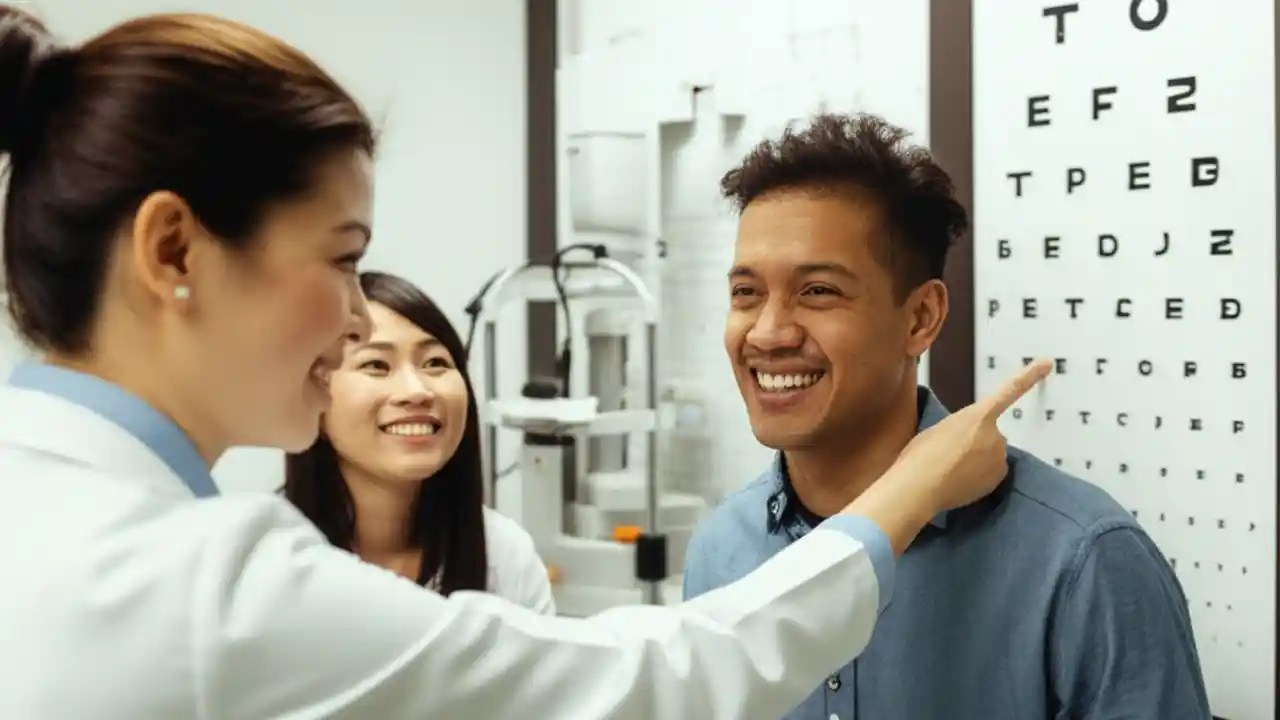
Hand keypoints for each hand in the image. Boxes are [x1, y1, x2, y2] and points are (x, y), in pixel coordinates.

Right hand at [841, 359, 1052, 554]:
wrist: (918, 487)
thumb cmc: (920, 455)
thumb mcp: (937, 430)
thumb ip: (959, 430)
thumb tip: (967, 443)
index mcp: (977, 416)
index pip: (1008, 391)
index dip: (1029, 376)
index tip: (1046, 363)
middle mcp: (995, 435)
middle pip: (990, 435)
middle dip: (976, 442)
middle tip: (950, 452)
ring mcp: (998, 459)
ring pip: (991, 456)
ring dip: (977, 460)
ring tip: (950, 468)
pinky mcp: (997, 480)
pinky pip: (990, 474)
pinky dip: (978, 477)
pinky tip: (956, 481)